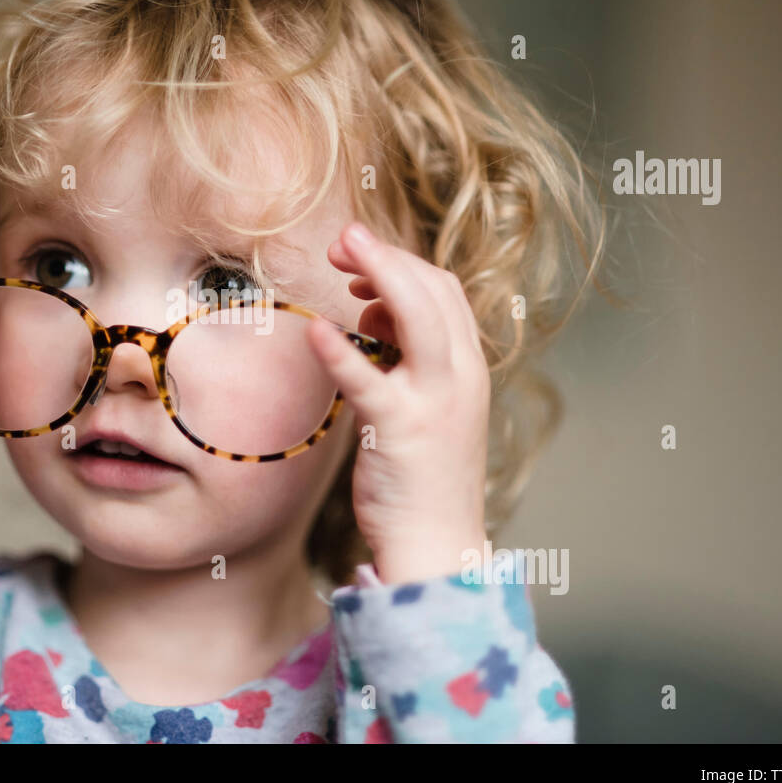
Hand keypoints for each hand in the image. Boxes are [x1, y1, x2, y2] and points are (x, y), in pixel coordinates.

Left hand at [306, 222, 490, 584]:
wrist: (438, 543)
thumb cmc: (422, 473)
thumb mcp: (423, 400)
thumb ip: (402, 353)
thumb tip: (369, 312)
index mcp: (465, 366)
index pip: (442, 290)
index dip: (398, 262)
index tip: (356, 258)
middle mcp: (460, 377)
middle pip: (433, 291)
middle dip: (386, 255)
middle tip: (342, 239)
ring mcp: (435, 403)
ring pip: (420, 318)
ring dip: (379, 274)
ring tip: (337, 259)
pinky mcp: (401, 433)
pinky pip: (370, 382)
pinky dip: (342, 352)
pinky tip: (316, 331)